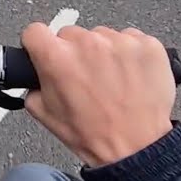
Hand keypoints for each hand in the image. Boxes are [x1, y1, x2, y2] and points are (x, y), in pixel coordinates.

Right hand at [22, 23, 175, 167]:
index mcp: (57, 58)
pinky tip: (130, 78)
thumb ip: (33, 86)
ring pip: (102, 36)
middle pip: (71, 34)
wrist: (136, 147)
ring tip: (111, 82)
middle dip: (74, 53)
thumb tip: (36, 73)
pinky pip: (131, 40)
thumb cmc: (93, 134)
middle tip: (85, 78)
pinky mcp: (147, 45)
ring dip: (104, 54)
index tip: (45, 51)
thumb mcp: (44, 115)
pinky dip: (130, 56)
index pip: (35, 32)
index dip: (38, 45)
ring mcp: (120, 42)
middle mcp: (87, 44)